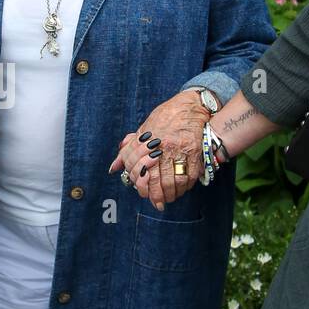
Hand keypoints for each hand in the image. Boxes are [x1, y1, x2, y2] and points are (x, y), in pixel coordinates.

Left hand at [109, 91, 209, 207]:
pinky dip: (185, 186)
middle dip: (156, 195)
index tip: (143, 193)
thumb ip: (128, 150)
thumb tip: (113, 167)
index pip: (139, 169)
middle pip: (157, 178)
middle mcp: (163, 146)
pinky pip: (190, 175)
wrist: (189, 106)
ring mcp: (180, 150)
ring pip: (174, 180)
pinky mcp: (196, 152)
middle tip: (156, 203)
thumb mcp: (143, 130)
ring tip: (168, 199)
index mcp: (148, 141)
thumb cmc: (165, 117)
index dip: (140, 185)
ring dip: (171, 194)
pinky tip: (181, 190)